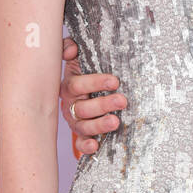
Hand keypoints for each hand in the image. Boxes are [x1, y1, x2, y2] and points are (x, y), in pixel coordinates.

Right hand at [59, 36, 125, 153]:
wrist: (86, 87)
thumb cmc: (85, 71)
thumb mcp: (78, 56)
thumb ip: (70, 47)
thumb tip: (71, 50)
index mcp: (69, 86)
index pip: (78, 84)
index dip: (95, 82)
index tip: (115, 81)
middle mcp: (70, 104)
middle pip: (82, 108)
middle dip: (104, 104)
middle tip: (123, 100)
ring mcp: (75, 120)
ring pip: (83, 126)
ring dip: (99, 125)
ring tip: (116, 121)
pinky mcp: (81, 134)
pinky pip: (80, 143)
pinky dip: (86, 146)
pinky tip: (96, 146)